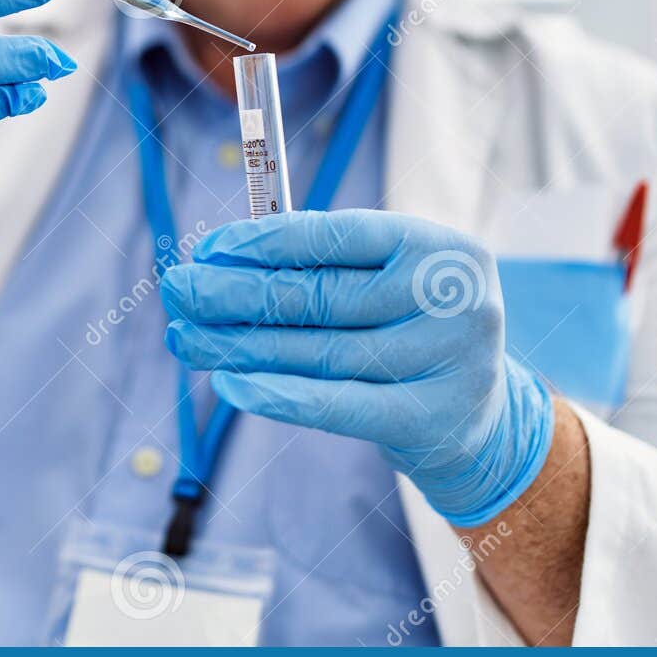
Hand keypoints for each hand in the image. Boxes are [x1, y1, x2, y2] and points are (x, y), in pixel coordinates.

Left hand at [161, 209, 554, 526]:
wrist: (481, 423)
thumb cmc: (411, 333)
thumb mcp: (387, 285)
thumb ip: (322, 265)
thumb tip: (220, 258)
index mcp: (440, 247)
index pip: (339, 234)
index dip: (266, 241)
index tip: (209, 248)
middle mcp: (452, 299)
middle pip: (319, 294)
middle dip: (235, 291)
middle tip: (175, 289)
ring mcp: (447, 361)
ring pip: (315, 350)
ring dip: (236, 343)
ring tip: (183, 335)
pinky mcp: (429, 419)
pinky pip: (335, 405)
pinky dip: (275, 394)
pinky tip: (228, 383)